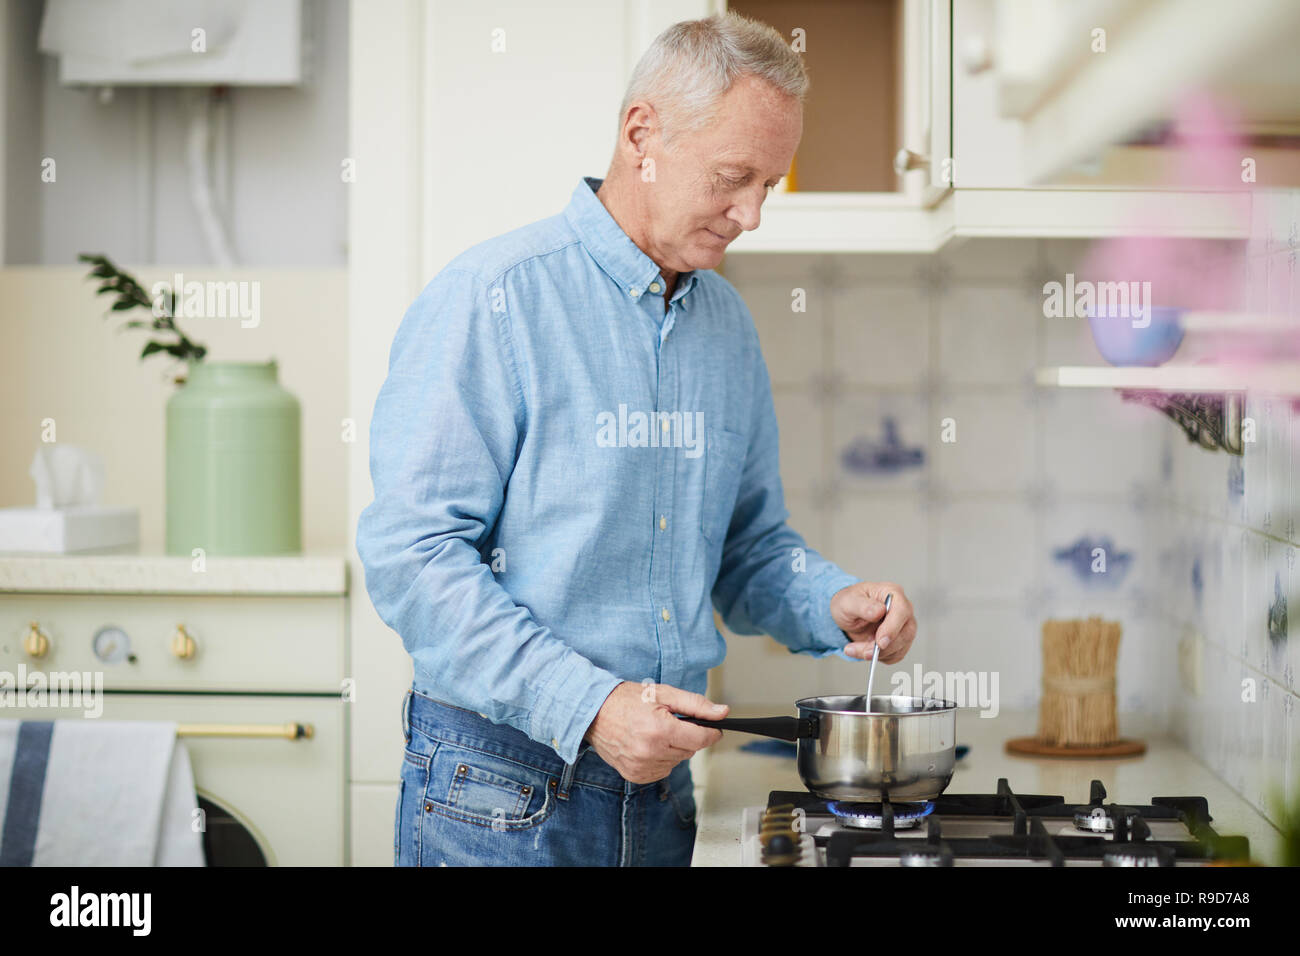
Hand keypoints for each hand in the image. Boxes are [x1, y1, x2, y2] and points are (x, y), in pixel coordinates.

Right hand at [583, 681, 727, 783]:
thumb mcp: (664, 694)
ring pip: (676, 762)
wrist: (594, 712)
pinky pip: (661, 771)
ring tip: (654, 732)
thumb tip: (722, 713)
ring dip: (673, 749)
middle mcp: (650, 752)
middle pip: (690, 751)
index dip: (711, 733)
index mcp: (660, 730)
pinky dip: (660, 759)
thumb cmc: (626, 700)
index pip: (701, 739)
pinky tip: (648, 745)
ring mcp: (641, 766)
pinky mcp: (634, 775)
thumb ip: (696, 704)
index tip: (712, 728)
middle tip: (669, 722)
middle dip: (686, 737)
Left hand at [830, 581, 916, 664]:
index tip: (880, 642)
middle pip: (904, 633)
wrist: (847, 614)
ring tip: (854, 649)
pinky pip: (895, 655)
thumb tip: (879, 611)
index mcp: (892, 593)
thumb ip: (863, 606)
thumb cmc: (849, 602)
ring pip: (899, 647)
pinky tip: (863, 650)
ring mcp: (904, 627)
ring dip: (877, 654)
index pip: (901, 610)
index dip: (892, 628)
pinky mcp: (900, 642)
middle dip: (883, 647)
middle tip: (863, 652)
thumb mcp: (848, 601)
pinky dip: (879, 657)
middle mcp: (902, 610)